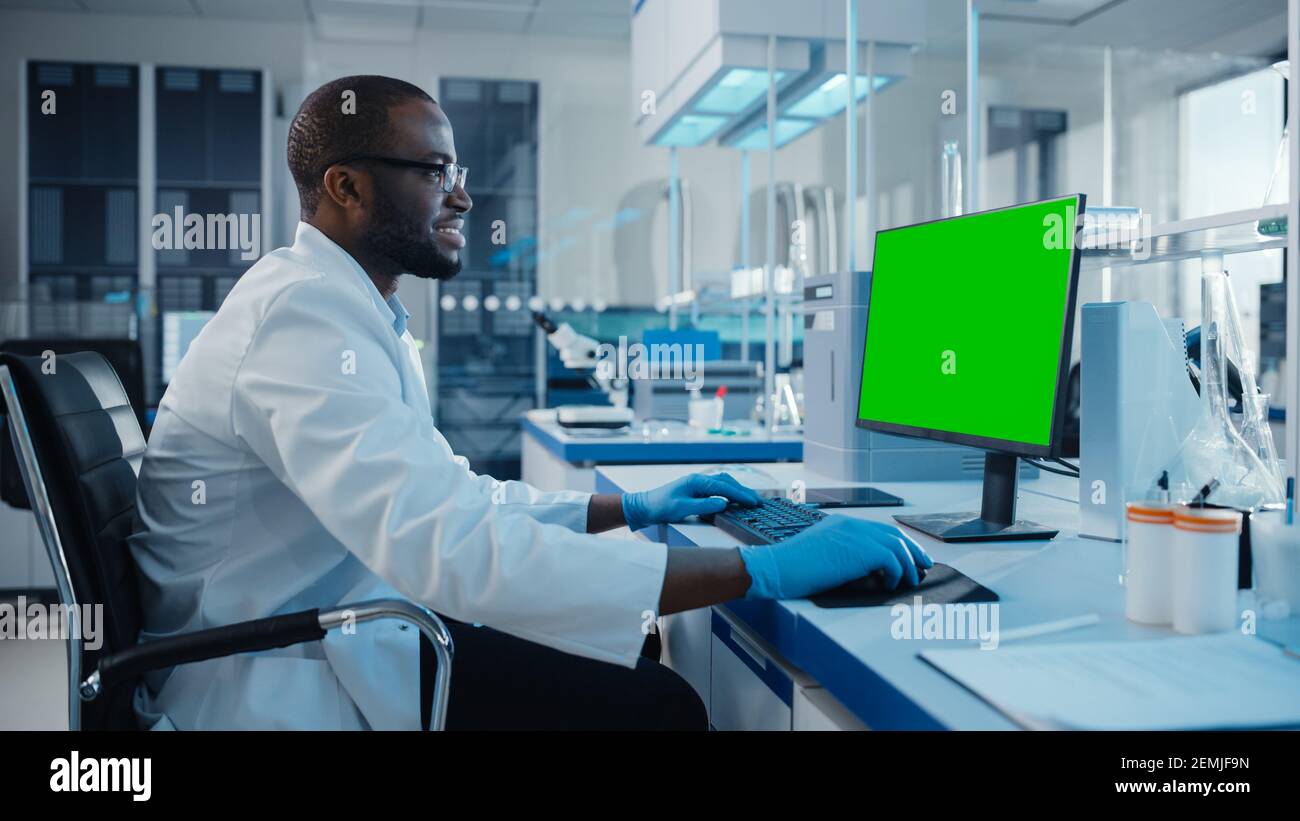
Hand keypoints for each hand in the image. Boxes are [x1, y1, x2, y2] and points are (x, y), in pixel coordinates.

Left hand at [622, 472, 761, 530]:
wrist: (644, 506)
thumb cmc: (660, 507)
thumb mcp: (681, 508)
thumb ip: (703, 506)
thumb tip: (723, 504)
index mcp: (697, 482)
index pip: (724, 487)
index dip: (740, 495)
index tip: (754, 502)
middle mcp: (699, 480)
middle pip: (727, 482)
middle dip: (744, 491)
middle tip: (759, 502)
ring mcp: (698, 484)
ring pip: (723, 484)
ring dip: (738, 491)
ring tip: (751, 500)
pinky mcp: (696, 490)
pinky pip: (718, 489)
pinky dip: (729, 493)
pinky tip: (735, 499)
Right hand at [738, 515, 932, 599]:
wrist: (776, 568)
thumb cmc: (791, 568)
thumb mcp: (821, 554)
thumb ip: (844, 555)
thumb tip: (868, 570)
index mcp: (842, 523)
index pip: (879, 530)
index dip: (898, 543)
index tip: (909, 556)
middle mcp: (851, 525)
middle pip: (893, 534)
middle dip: (913, 550)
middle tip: (924, 565)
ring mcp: (856, 535)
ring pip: (897, 546)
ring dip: (908, 565)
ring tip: (912, 580)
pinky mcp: (859, 551)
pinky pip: (891, 561)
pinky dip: (897, 573)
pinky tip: (893, 584)